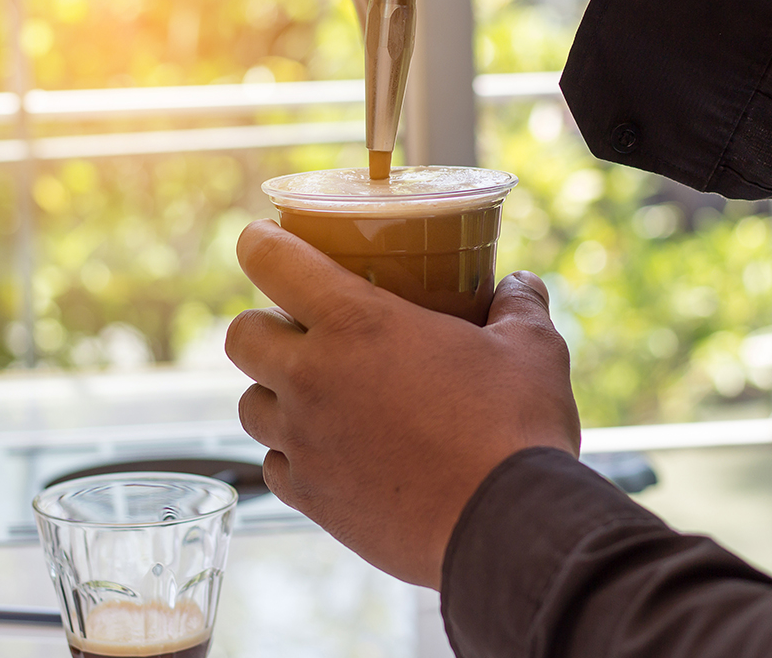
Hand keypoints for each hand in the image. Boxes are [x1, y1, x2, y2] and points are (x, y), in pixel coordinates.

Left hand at [225, 219, 580, 588]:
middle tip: (304, 331)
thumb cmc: (516, 429)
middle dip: (264, 327)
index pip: (270, 260)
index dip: (261, 243)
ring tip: (317, 396)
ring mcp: (305, 443)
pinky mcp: (311, 499)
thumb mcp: (530, 349)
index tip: (265, 241)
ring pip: (249, 405)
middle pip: (241, 336)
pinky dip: (293, 456)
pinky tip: (332, 454)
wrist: (508, 529)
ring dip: (274, 393)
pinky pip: (275, 466)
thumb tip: (523, 284)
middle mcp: (312, 378)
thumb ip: (518, 307)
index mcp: (355, 323)